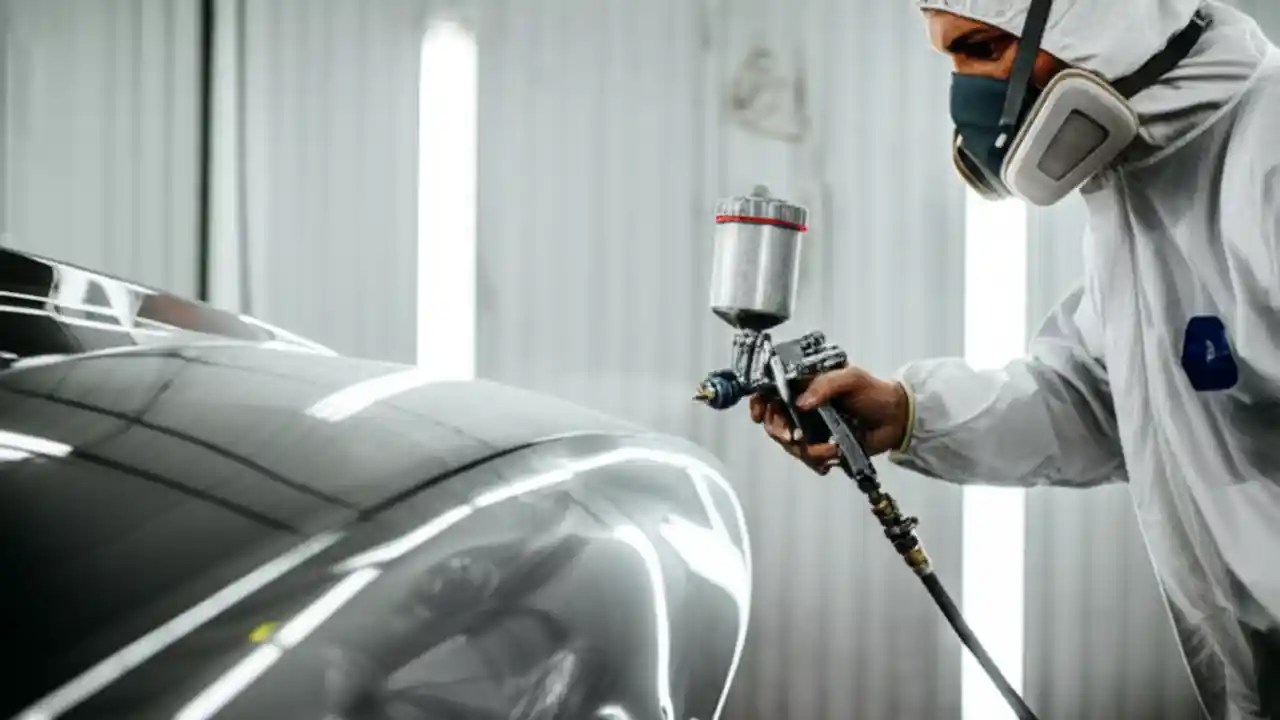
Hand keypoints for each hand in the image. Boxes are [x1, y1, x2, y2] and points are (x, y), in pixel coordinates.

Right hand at [748, 367, 910, 475]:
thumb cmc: (874, 393)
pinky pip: (807, 458)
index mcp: (805, 384)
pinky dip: (818, 461)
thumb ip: (825, 385)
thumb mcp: (851, 379)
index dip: (759, 402)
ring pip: (790, 444)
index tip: (759, 415)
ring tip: (832, 449)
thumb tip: (802, 402)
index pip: (771, 389)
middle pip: (774, 421)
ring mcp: (810, 427)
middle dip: (782, 433)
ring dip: (809, 450)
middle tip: (796, 438)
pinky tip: (833, 458)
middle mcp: (802, 405)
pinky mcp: (820, 446)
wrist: (895, 421)